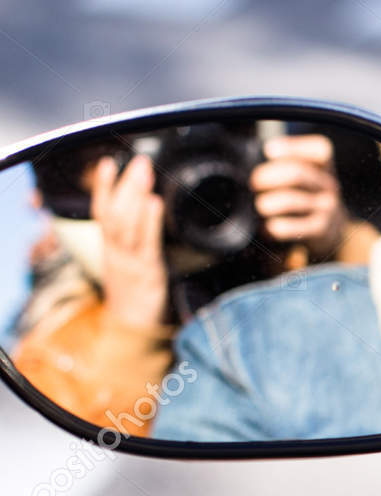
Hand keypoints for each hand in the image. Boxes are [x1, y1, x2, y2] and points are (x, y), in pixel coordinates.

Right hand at [91, 154, 167, 330]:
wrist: (133, 329)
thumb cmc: (135, 295)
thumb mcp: (129, 265)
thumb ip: (135, 241)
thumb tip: (148, 211)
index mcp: (110, 249)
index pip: (103, 212)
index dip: (104, 187)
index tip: (108, 163)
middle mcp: (116, 252)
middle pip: (115, 212)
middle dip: (125, 184)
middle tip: (139, 160)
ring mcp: (130, 261)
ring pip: (125, 224)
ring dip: (136, 195)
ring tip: (146, 173)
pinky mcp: (147, 273)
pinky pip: (145, 244)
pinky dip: (149, 221)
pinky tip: (155, 203)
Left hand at [250, 135, 349, 257]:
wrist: (334, 229)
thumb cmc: (308, 194)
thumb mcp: (307, 174)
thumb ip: (287, 163)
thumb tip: (256, 158)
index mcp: (325, 166)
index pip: (319, 150)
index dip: (292, 147)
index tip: (269, 151)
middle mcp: (329, 185)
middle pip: (297, 174)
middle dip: (268, 176)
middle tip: (254, 183)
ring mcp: (327, 208)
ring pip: (291, 201)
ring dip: (268, 203)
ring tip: (259, 206)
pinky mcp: (321, 230)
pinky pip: (290, 226)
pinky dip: (273, 226)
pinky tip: (266, 227)